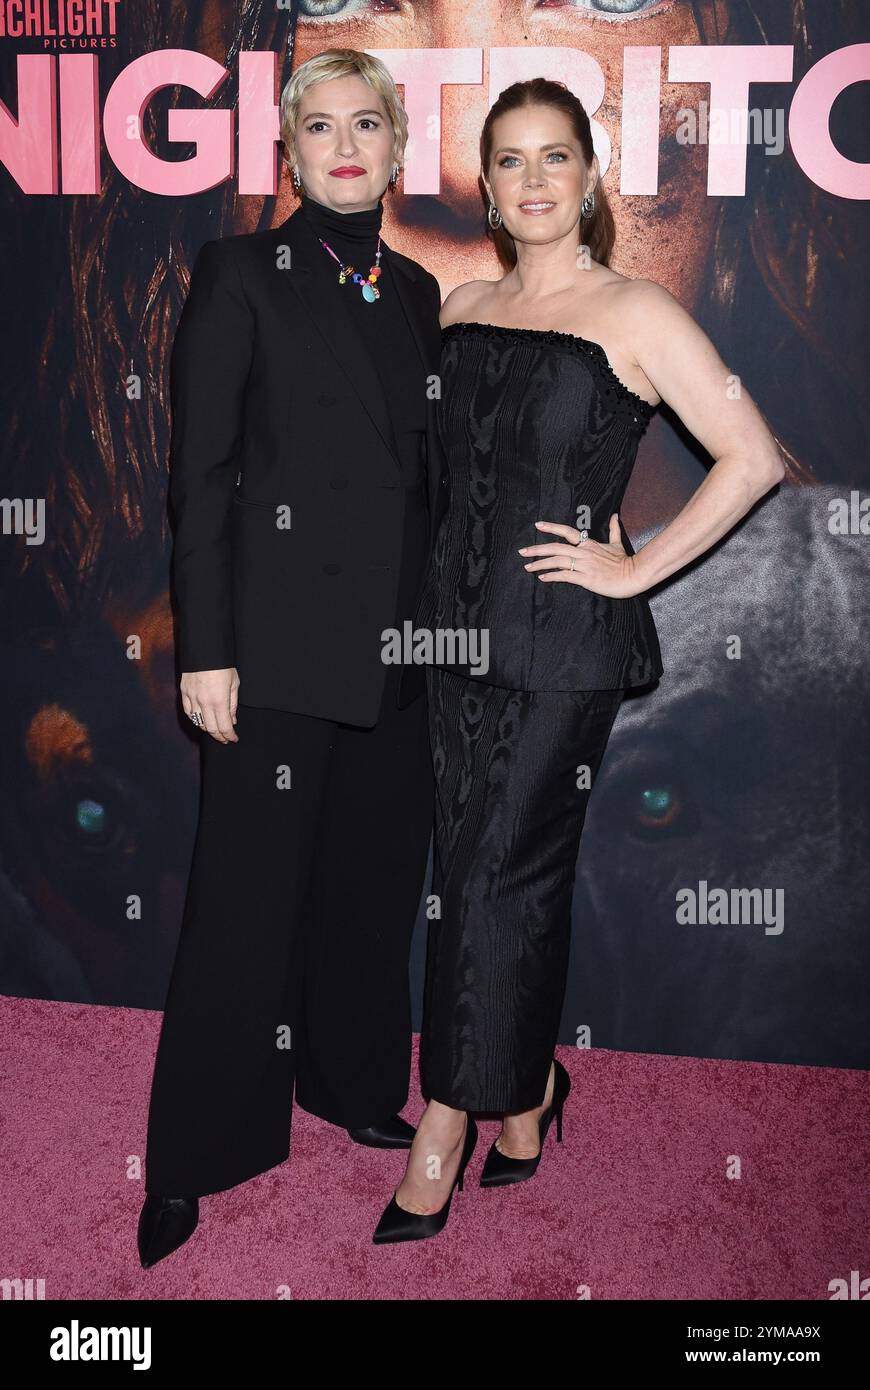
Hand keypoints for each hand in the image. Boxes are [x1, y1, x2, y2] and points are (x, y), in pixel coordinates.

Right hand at [180, 668, 239, 742]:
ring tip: (215, 730)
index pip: (224, 727)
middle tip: (225, 739)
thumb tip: (232, 720)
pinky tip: (200, 720)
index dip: (229, 736)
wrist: (204, 649)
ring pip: (198, 722)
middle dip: (219, 736)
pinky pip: (188, 712)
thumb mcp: (234, 683)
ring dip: (207, 729)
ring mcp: (192, 698)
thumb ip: (232, 704)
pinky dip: (195, 719)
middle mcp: (204, 702)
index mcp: (219, 700)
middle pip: (211, 728)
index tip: (233, 739)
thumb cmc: (222, 665)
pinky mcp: (184, 692)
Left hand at [518, 513, 640, 598]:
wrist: (633, 575)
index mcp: (589, 544)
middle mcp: (584, 552)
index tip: (537, 525)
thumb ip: (614, 529)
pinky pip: (565, 576)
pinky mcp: (586, 579)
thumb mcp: (618, 543)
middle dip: (537, 549)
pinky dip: (552, 576)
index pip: (567, 532)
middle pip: (556, 547)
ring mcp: (584, 565)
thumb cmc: (625, 561)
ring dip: (540, 564)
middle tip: (522, 552)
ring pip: (558, 561)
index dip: (552, 527)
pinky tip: (542, 577)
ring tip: (527, 567)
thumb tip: (615, 515)